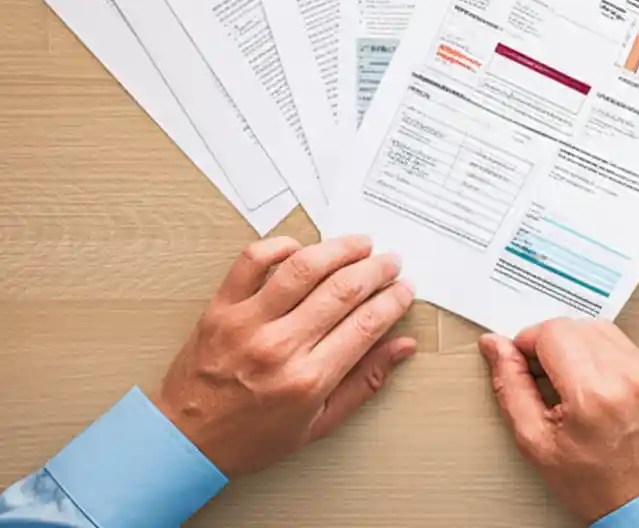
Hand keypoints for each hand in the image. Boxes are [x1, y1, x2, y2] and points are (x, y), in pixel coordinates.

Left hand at [151, 235, 416, 476]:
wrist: (185, 441)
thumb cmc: (251, 437)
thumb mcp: (319, 423)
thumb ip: (365, 382)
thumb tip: (402, 347)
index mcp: (308, 380)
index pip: (366, 324)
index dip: (393, 301)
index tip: (404, 290)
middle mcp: (279, 347)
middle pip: (342, 290)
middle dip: (376, 270)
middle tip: (390, 262)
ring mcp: (246, 323)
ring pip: (302, 268)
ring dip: (338, 249)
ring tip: (358, 245)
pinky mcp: (220, 309)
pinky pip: (251, 261)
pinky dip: (280, 246)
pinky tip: (302, 248)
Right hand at [479, 319, 638, 522]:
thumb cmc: (594, 484)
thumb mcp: (535, 442)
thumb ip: (511, 386)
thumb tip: (495, 347)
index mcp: (593, 394)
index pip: (552, 332)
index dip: (527, 341)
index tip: (520, 360)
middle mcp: (626, 376)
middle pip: (574, 325)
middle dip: (549, 343)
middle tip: (541, 375)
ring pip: (597, 329)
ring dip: (575, 345)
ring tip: (567, 382)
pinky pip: (620, 344)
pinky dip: (599, 354)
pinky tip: (591, 383)